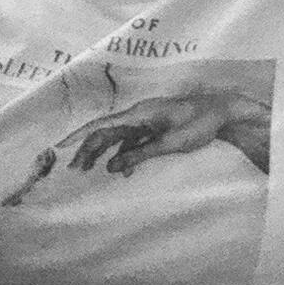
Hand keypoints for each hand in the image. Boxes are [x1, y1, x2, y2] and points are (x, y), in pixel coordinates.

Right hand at [2, 88, 272, 204]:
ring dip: (103, 153)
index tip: (60, 146)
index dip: (79, 136)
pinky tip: (123, 171)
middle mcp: (138, 114)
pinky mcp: (154, 127)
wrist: (223, 113)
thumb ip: (139, 155)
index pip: (101, 125)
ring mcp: (146, 120)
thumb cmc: (198, 125)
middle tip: (75, 170)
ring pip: (116, 137)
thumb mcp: (169, 144)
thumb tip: (112, 167)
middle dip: (87, 150)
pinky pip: (131, 141)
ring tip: (90, 171)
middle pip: (105, 132)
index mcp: (138, 114)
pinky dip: (124, 155)